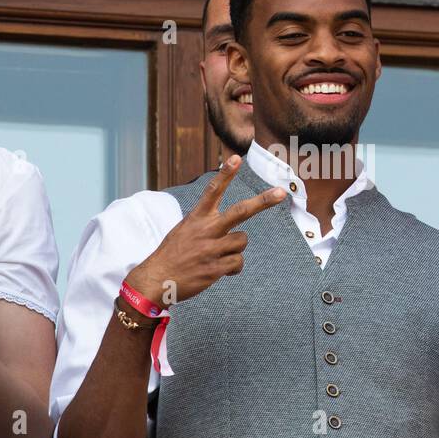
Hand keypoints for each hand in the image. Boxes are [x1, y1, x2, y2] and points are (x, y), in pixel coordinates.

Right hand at [125, 155, 285, 307]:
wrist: (156, 279)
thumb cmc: (173, 254)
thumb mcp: (184, 230)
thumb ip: (206, 225)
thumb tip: (231, 233)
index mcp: (197, 218)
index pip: (213, 191)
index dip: (225, 174)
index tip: (236, 158)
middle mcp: (206, 230)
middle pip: (240, 212)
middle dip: (263, 201)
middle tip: (281, 193)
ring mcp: (211, 249)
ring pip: (242, 241)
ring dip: (235, 248)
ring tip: (217, 255)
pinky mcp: (215, 268)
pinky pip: (237, 263)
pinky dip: (232, 267)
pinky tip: (219, 269)